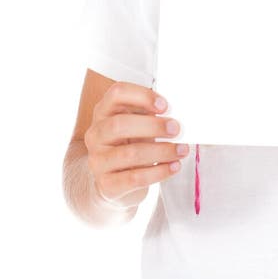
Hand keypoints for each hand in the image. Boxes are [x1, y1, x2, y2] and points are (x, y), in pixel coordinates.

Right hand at [84, 82, 190, 210]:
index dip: (142, 96)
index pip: (116, 94)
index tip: (165, 105)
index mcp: (103, 112)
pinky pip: (135, 178)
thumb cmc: (132, 146)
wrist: (114, 183)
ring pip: (130, 154)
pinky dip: (159, 172)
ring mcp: (98, 161)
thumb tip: (178, 114)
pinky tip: (174, 166)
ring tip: (181, 150)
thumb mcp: (138, 125)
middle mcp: (96, 135)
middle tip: (176, 129)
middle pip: (119, 124)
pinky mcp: (107, 185)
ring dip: (162, 151)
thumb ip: (151, 115)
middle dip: (153, 126)